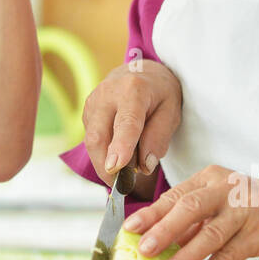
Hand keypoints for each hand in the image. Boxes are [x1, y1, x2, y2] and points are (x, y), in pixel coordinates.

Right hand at [81, 59, 181, 187]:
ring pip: (91, 141)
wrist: (141, 72)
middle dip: (106, 166)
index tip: (117, 167)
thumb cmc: (160, 94)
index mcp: (133, 90)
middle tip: (122, 187)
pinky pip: (91, 140)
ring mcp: (92, 102)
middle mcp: (107, 94)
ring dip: (105, 162)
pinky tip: (119, 154)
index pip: (126, 122)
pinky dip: (104, 154)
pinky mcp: (86, 112)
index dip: (121, 146)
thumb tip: (144, 166)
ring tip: (126, 172)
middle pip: (99, 136)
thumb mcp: (171, 112)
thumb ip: (159, 138)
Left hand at [123, 165, 258, 259]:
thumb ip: (188, 218)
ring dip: (187, 256)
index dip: (152, 212)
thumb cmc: (243, 205)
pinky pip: (229, 256)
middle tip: (145, 249)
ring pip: (211, 235)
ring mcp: (245, 212)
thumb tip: (152, 240)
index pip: (176, 195)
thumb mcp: (215, 200)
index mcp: (210, 178)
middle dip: (166, 230)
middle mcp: (227, 190)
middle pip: (192, 208)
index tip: (131, 228)